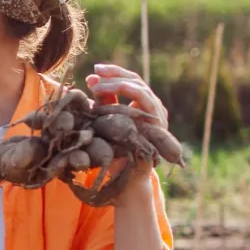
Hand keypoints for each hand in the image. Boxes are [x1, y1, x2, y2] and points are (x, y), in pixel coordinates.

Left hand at [86, 63, 168, 195]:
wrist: (127, 179)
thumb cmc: (116, 151)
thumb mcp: (107, 121)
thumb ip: (104, 102)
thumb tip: (91, 79)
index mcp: (143, 105)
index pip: (131, 81)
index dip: (114, 73)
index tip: (95, 69)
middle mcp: (153, 110)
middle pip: (137, 82)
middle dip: (114, 76)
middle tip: (94, 75)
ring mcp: (157, 118)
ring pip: (141, 91)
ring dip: (117, 85)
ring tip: (97, 86)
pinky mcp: (157, 128)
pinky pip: (145, 107)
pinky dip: (127, 98)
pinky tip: (110, 97)